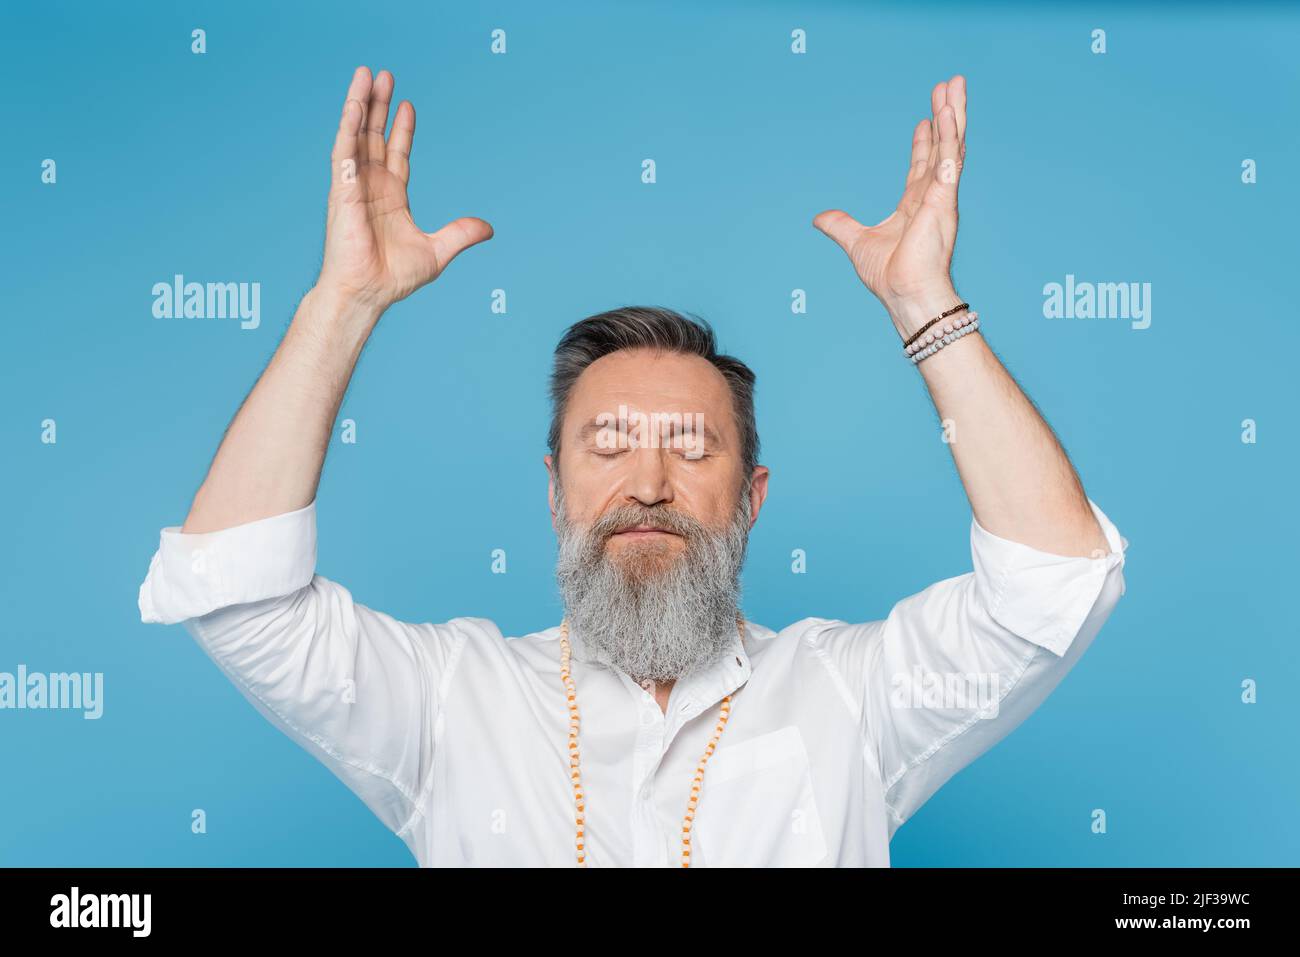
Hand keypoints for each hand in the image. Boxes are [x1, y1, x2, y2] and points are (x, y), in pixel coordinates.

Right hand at [318, 67, 492, 311]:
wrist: (369, 292)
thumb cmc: (393, 278)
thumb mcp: (437, 252)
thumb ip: (460, 234)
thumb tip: (488, 228)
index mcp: (391, 198)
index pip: (397, 154)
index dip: (402, 130)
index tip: (408, 105)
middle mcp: (370, 187)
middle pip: (375, 136)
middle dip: (380, 106)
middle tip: (384, 75)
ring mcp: (354, 186)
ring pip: (356, 135)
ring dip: (360, 104)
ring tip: (365, 74)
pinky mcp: (341, 190)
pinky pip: (343, 151)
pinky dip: (347, 125)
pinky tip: (354, 103)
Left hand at [814, 75, 966, 337]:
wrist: (905, 295)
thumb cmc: (890, 277)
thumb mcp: (857, 242)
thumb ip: (840, 226)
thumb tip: (820, 218)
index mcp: (916, 205)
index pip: (922, 164)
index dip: (925, 141)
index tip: (926, 118)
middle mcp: (932, 196)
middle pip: (942, 146)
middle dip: (946, 115)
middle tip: (949, 85)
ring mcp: (941, 196)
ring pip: (951, 144)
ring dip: (953, 113)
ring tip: (954, 84)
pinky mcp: (944, 199)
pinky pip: (949, 159)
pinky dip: (949, 135)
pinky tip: (950, 112)